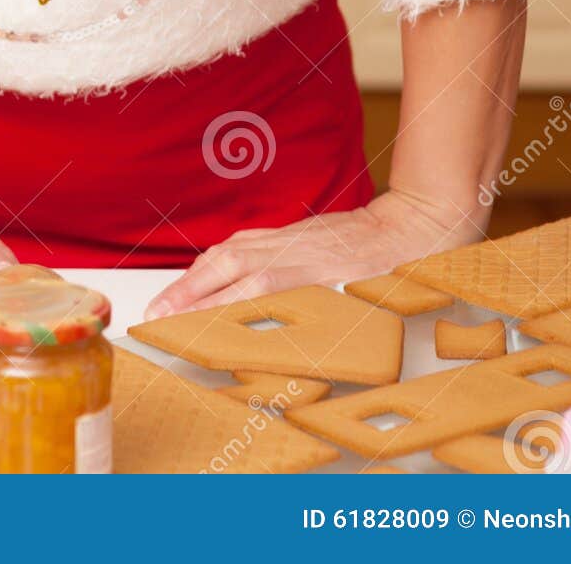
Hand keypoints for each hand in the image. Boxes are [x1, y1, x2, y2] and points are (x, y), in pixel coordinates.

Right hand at [142, 189, 482, 317]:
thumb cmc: (395, 270)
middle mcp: (284, 251)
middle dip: (183, 294)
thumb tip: (284, 345)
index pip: (237, 296)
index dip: (204, 312)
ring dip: (192, 276)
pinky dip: (215, 259)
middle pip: (220, 271)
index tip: (175, 327)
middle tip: (153, 315)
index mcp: (297, 274)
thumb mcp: (360, 308)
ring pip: (226, 253)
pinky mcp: (290, 230)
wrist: (416, 224)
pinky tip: (207, 271)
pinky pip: (240, 243)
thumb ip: (318, 323)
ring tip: (167, 298)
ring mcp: (285, 236)